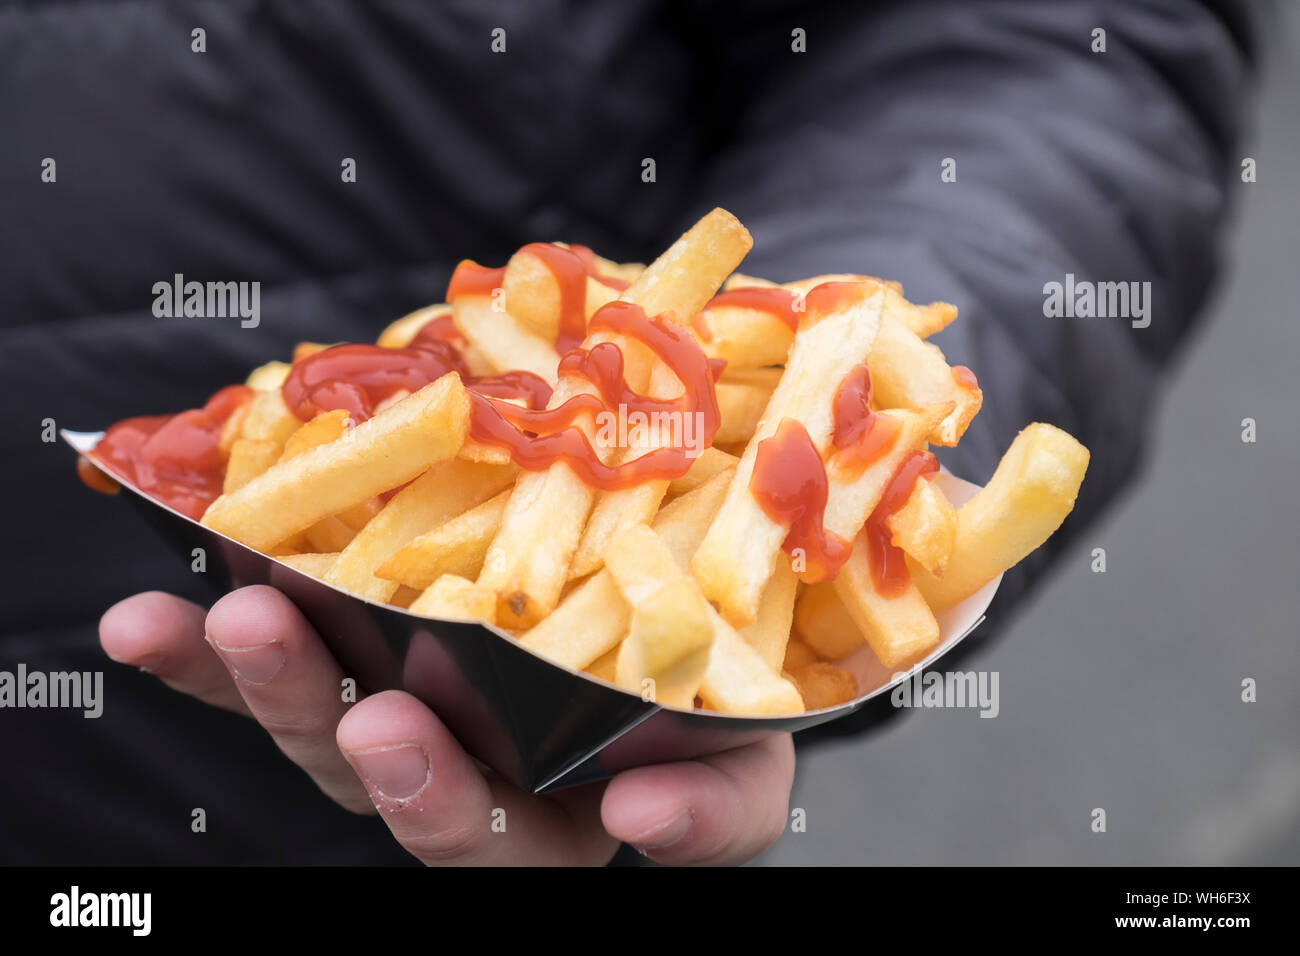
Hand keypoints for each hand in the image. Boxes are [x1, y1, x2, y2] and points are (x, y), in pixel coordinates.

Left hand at [99, 586, 794, 864]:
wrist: (672, 594)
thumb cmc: (710, 698)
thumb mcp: (743, 758)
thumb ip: (716, 808)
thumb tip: (640, 816)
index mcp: (549, 814)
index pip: (496, 845)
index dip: (452, 807)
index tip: (418, 740)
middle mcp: (462, 774)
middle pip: (384, 784)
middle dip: (343, 738)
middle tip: (323, 678)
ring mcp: (401, 706)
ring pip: (317, 717)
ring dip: (263, 676)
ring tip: (232, 618)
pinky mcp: (355, 641)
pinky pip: (274, 652)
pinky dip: (198, 650)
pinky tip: (148, 622)